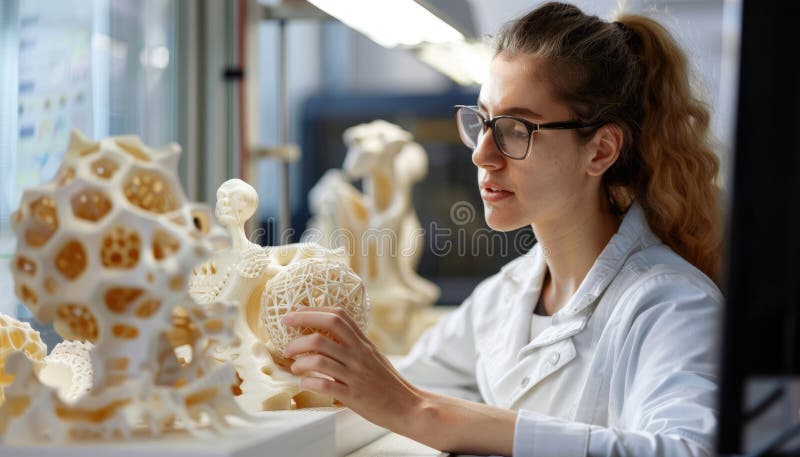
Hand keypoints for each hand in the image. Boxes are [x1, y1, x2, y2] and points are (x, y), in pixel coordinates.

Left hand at [281, 307, 424, 431]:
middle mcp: (358, 355)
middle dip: (300, 328)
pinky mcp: (353, 395)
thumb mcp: (373, 356)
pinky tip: (304, 382)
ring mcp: (355, 374)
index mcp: (363, 343)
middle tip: (285, 338)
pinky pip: (325, 385)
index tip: (294, 313)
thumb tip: (330, 336)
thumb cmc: (388, 383)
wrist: (408, 406)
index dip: (313, 310)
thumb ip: (354, 345)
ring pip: (320, 359)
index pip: (338, 316)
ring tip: (294, 366)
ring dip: (300, 361)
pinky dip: (309, 382)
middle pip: (325, 330)